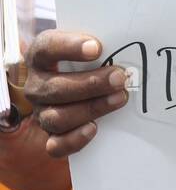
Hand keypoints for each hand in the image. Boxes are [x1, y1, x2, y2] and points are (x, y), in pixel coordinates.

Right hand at [24, 31, 128, 158]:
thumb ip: (101, 43)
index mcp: (40, 56)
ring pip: (56, 118)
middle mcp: (36, 86)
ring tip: (119, 98)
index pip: (46, 48)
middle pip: (55, 88)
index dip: (69, 47)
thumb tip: (125, 44)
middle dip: (91, 84)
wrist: (82, 88)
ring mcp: (41, 113)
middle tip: (119, 78)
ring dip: (91, 108)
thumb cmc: (89, 61)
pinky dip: (73, 140)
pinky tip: (93, 128)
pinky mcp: (51, 136)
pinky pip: (55, 146)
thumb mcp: (90, 47)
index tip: (96, 48)